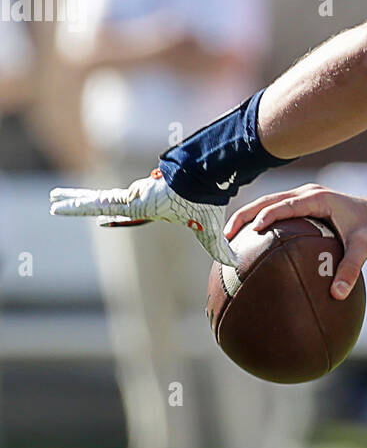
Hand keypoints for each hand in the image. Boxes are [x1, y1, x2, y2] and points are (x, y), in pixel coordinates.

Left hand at [49, 169, 238, 265]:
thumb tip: (234, 264)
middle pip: (106, 204)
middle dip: (85, 204)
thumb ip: (218, 247)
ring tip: (51, 201)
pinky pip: (95, 202)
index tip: (102, 220)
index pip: (129, 213)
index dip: (114, 217)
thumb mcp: (209, 232)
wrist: (203, 183)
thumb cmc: (206, 201)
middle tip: (62, 202)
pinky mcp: (126, 199)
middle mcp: (138, 199)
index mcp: (154, 206)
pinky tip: (56, 203)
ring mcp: (130, 197)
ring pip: (95, 201)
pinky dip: (75, 204)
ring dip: (72, 202)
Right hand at [225, 184, 366, 298]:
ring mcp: (304, 197)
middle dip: (245, 215)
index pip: (286, 204)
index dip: (268, 215)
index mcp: (318, 199)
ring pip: (268, 202)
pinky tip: (248, 241)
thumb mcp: (364, 248)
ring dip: (247, 217)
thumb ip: (351, 269)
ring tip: (228, 238)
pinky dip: (259, 221)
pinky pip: (276, 210)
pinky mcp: (303, 204)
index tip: (253, 230)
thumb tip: (338, 295)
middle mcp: (308, 194)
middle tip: (226, 235)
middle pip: (268, 200)